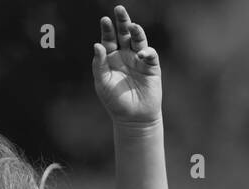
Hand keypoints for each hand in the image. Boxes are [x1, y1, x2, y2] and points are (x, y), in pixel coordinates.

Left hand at [91, 5, 161, 126]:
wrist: (133, 118)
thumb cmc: (114, 101)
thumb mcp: (102, 83)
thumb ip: (99, 65)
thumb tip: (96, 45)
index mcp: (110, 57)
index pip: (108, 39)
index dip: (107, 29)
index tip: (105, 20)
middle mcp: (125, 55)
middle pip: (124, 33)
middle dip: (122, 21)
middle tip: (119, 9)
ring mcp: (138, 59)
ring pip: (138, 39)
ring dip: (136, 31)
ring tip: (132, 26)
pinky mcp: (151, 66)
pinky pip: (149, 54)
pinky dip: (146, 52)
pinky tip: (141, 54)